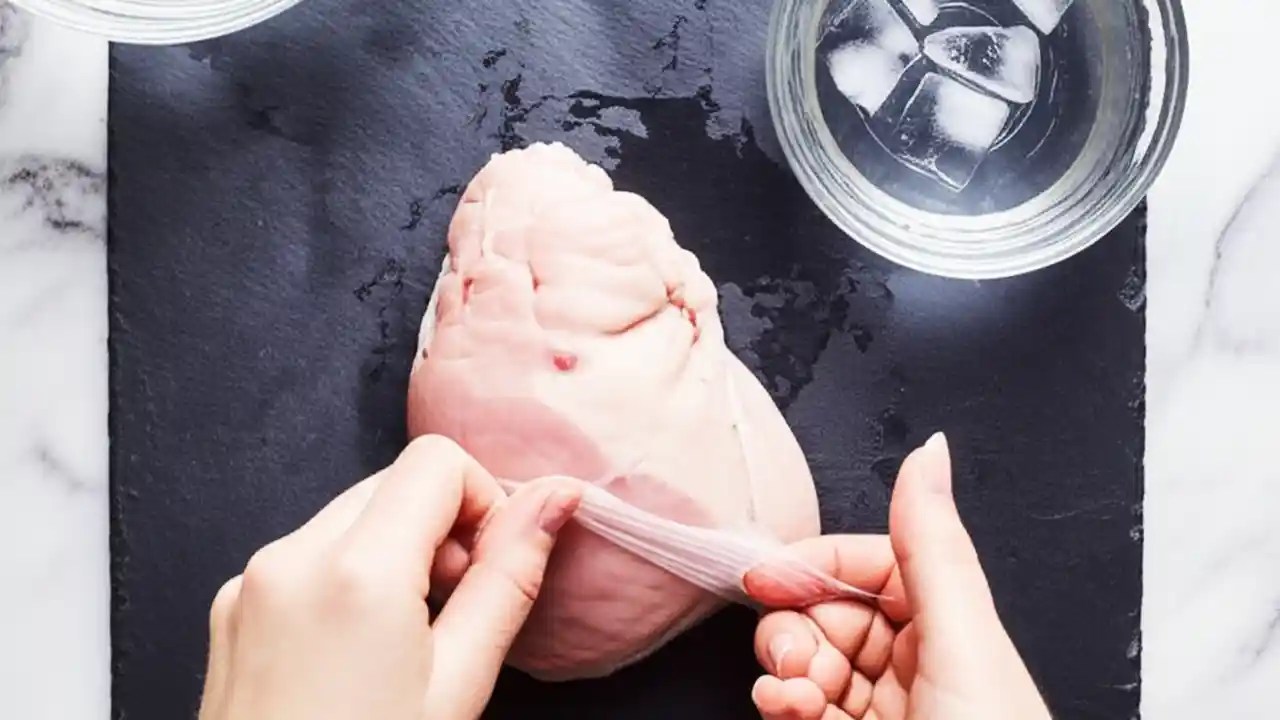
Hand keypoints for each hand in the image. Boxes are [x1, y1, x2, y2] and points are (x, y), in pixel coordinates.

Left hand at [197, 435, 582, 719]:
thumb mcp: (460, 683)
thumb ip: (510, 578)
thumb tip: (556, 498)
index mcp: (356, 572)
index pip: (438, 460)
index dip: (483, 502)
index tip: (489, 570)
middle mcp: (290, 558)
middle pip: (393, 482)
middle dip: (441, 530)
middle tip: (455, 614)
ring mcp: (250, 581)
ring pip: (351, 516)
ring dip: (395, 554)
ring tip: (407, 641)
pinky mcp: (231, 607)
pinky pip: (308, 554)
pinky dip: (348, 578)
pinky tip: (359, 651)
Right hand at [744, 433, 1050, 719]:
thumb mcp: (963, 644)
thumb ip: (932, 549)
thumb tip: (929, 451)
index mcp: (948, 624)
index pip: (865, 567)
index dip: (813, 568)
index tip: (766, 577)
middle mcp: (914, 663)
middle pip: (823, 612)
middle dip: (794, 628)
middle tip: (798, 659)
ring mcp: (881, 708)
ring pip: (803, 660)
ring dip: (784, 671)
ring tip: (797, 697)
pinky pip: (794, 705)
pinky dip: (779, 702)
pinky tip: (788, 710)